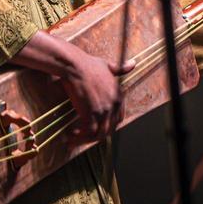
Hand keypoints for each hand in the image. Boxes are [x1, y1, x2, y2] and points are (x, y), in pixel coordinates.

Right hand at [11, 31, 135, 139]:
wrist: (76, 65)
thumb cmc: (88, 64)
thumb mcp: (109, 66)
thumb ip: (121, 69)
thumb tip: (133, 64)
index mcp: (119, 96)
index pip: (118, 119)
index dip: (108, 126)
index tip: (96, 128)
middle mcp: (114, 105)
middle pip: (109, 129)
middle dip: (97, 135)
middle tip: (83, 136)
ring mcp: (103, 110)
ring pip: (99, 134)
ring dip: (86, 140)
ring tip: (74, 139)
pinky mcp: (91, 113)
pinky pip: (88, 132)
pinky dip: (79, 138)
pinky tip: (70, 137)